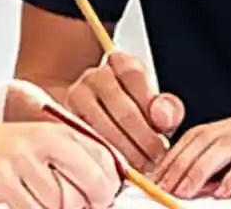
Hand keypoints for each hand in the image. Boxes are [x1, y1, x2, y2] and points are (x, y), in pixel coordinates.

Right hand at [0, 122, 122, 208]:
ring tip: (37, 199)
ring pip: (62, 203)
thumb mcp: (40, 147)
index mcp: (59, 131)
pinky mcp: (5, 179)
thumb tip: (107, 191)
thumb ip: (72, 162)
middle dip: (90, 203)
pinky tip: (22, 202)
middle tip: (80, 207)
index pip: (104, 158)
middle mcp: (44, 141)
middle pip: (91, 184)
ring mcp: (24, 159)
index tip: (103, 197)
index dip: (109, 184)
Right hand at [65, 52, 184, 169]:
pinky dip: (101, 154)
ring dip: (123, 151)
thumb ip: (167, 109)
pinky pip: (83, 138)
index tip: (162, 139)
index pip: (135, 77)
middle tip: (153, 160)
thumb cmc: (130, 111)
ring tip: (137, 167)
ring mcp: (75, 95)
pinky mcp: (62, 118)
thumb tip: (163, 119)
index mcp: (121, 64)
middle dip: (142, 139)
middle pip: (121, 107)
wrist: (93, 114)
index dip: (151, 111)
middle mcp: (95, 76)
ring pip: (100, 126)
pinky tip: (114, 165)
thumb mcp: (153, 105)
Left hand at [152, 108, 230, 198]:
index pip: (204, 133)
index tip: (159, 176)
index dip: (177, 154)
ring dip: (197, 170)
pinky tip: (222, 192)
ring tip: (180, 192)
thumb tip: (220, 182)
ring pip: (223, 146)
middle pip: (205, 137)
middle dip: (177, 163)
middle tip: (158, 187)